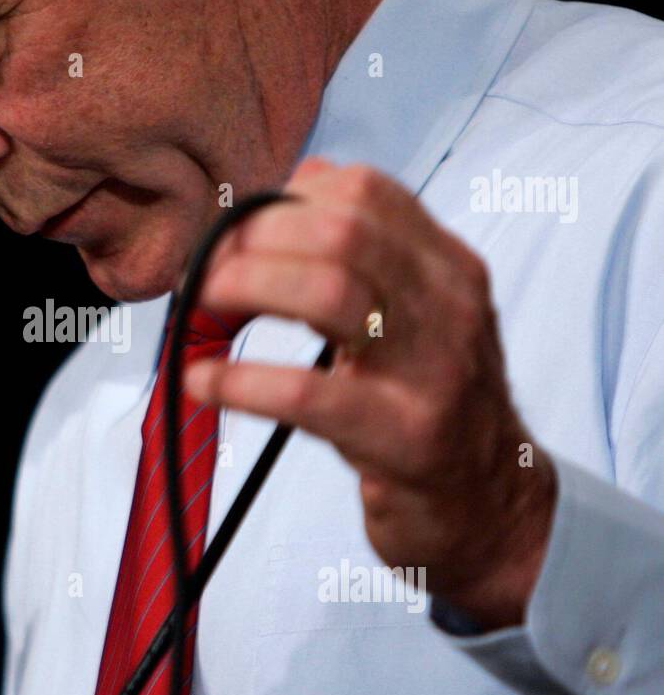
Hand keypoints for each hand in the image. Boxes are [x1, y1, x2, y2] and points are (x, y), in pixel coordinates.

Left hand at [184, 157, 556, 629]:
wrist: (493, 507)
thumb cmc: (429, 405)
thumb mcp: (414, 317)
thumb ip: (364, 255)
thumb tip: (293, 187)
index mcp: (447, 265)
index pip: (361, 190)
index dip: (281, 202)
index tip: (233, 235)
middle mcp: (450, 305)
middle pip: (341, 230)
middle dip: (254, 242)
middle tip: (204, 274)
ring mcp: (434, 371)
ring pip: (330, 292)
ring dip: (248, 289)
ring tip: (201, 308)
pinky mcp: (406, 438)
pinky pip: (308, 394)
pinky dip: (241, 381)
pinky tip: (202, 382)